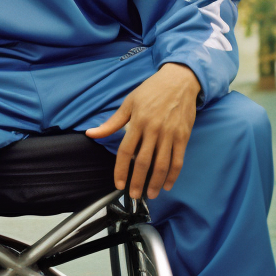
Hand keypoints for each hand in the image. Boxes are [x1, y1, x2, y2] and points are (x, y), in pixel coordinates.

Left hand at [86, 63, 199, 199]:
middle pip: (143, 162)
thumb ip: (112, 122)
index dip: (121, 169)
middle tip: (134, 195)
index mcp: (138, 121)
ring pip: (162, 164)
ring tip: (149, 195)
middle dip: (138, 182)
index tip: (118, 184)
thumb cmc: (152, 90)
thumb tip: (92, 133)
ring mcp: (170, 134)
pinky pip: (178, 160)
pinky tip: (167, 184)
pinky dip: (172, 175)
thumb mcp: (129, 102)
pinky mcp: (183, 136)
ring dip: (155, 183)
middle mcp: (154, 129)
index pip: (126, 151)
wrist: (180, 80)